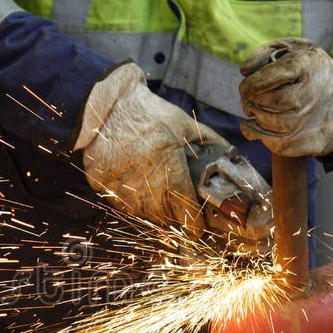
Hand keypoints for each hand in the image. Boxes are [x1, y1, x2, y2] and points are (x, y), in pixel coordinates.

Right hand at [75, 62, 227, 235]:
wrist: (107, 107)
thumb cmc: (148, 114)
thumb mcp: (183, 124)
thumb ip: (208, 140)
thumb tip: (228, 150)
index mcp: (171, 175)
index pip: (187, 214)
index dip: (195, 224)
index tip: (199, 225)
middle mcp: (147, 189)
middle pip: (167, 217)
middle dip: (176, 213)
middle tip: (178, 200)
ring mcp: (123, 191)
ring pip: (145, 214)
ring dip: (155, 208)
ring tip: (157, 188)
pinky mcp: (105, 188)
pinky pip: (124, 205)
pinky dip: (133, 199)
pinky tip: (136, 182)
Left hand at [239, 38, 332, 157]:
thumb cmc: (310, 72)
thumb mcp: (294, 50)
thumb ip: (264, 53)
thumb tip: (244, 71)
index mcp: (308, 65)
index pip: (266, 78)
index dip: (250, 84)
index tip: (247, 86)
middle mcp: (312, 94)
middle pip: (264, 101)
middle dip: (250, 99)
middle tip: (250, 97)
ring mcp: (310, 121)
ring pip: (265, 122)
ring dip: (254, 115)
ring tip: (258, 107)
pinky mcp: (307, 143)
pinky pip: (269, 142)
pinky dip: (258, 132)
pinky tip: (263, 122)